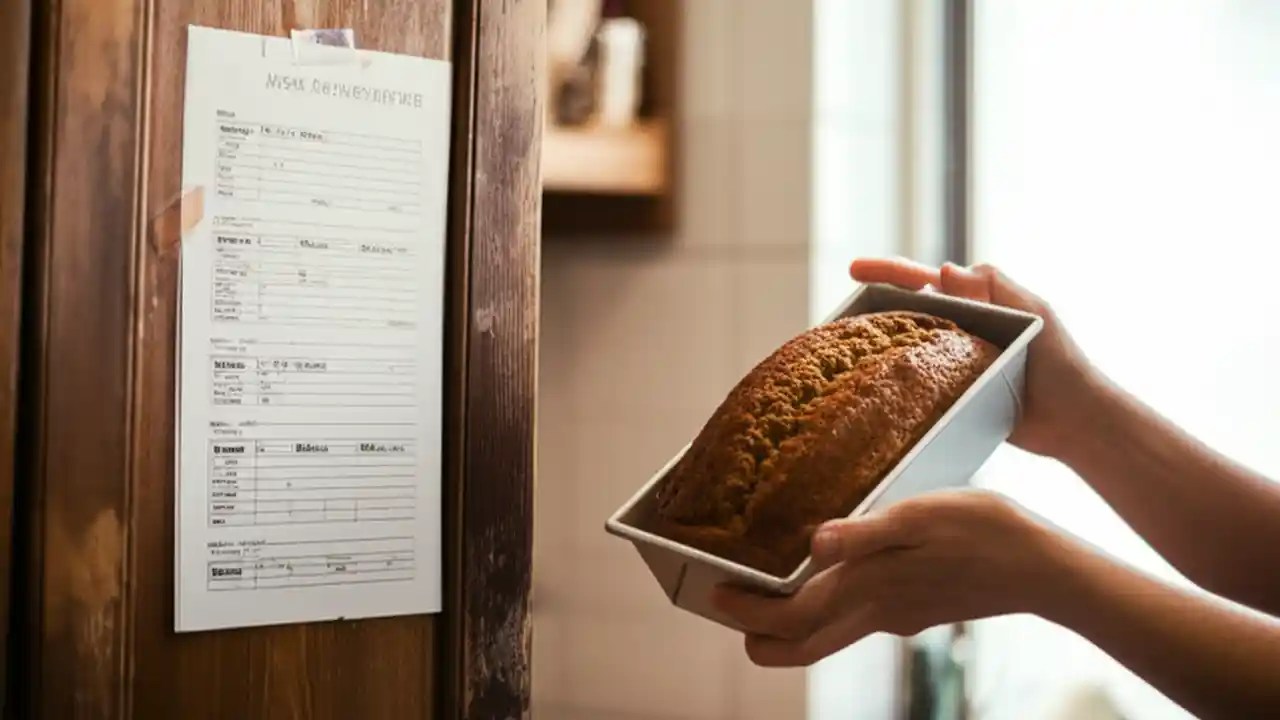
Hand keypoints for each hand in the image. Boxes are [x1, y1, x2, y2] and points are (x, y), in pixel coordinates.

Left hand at [713, 490, 1064, 666]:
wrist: (1045, 569)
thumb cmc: (985, 532)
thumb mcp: (922, 516)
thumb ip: (866, 532)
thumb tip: (812, 544)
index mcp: (871, 591)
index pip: (792, 620)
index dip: (748, 614)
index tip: (715, 594)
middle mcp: (877, 614)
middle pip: (803, 646)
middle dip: (759, 635)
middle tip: (728, 606)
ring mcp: (897, 618)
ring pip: (827, 634)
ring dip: (788, 621)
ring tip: (763, 587)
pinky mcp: (915, 610)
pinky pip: (855, 618)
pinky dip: (824, 606)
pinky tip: (827, 573)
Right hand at [848, 257, 1100, 460]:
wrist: (1073, 421)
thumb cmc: (1061, 363)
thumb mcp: (1033, 315)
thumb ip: (995, 289)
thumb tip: (945, 269)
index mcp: (976, 299)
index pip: (925, 278)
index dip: (888, 272)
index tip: (854, 270)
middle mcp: (959, 325)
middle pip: (904, 309)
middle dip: (870, 308)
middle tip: (837, 320)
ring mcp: (951, 359)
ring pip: (903, 344)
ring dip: (874, 345)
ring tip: (840, 351)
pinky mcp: (949, 391)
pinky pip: (913, 379)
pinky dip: (889, 378)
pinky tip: (866, 385)